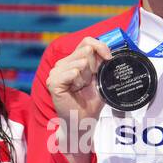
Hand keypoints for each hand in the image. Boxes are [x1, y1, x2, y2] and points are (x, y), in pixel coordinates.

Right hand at [45, 37, 111, 162]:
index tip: (109, 59)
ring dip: (86, 77)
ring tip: (80, 88)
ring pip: (80, 62)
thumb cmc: (90, 102)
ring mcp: (56, 71)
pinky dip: (78, 81)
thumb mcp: (100, 79)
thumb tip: (110, 51)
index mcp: (73, 60)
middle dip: (94, 67)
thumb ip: (102, 63)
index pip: (87, 41)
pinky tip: (74, 90)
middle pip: (85, 50)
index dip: (100, 47)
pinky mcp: (53, 82)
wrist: (83, 121)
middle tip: (89, 82)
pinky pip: (72, 72)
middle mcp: (63, 63)